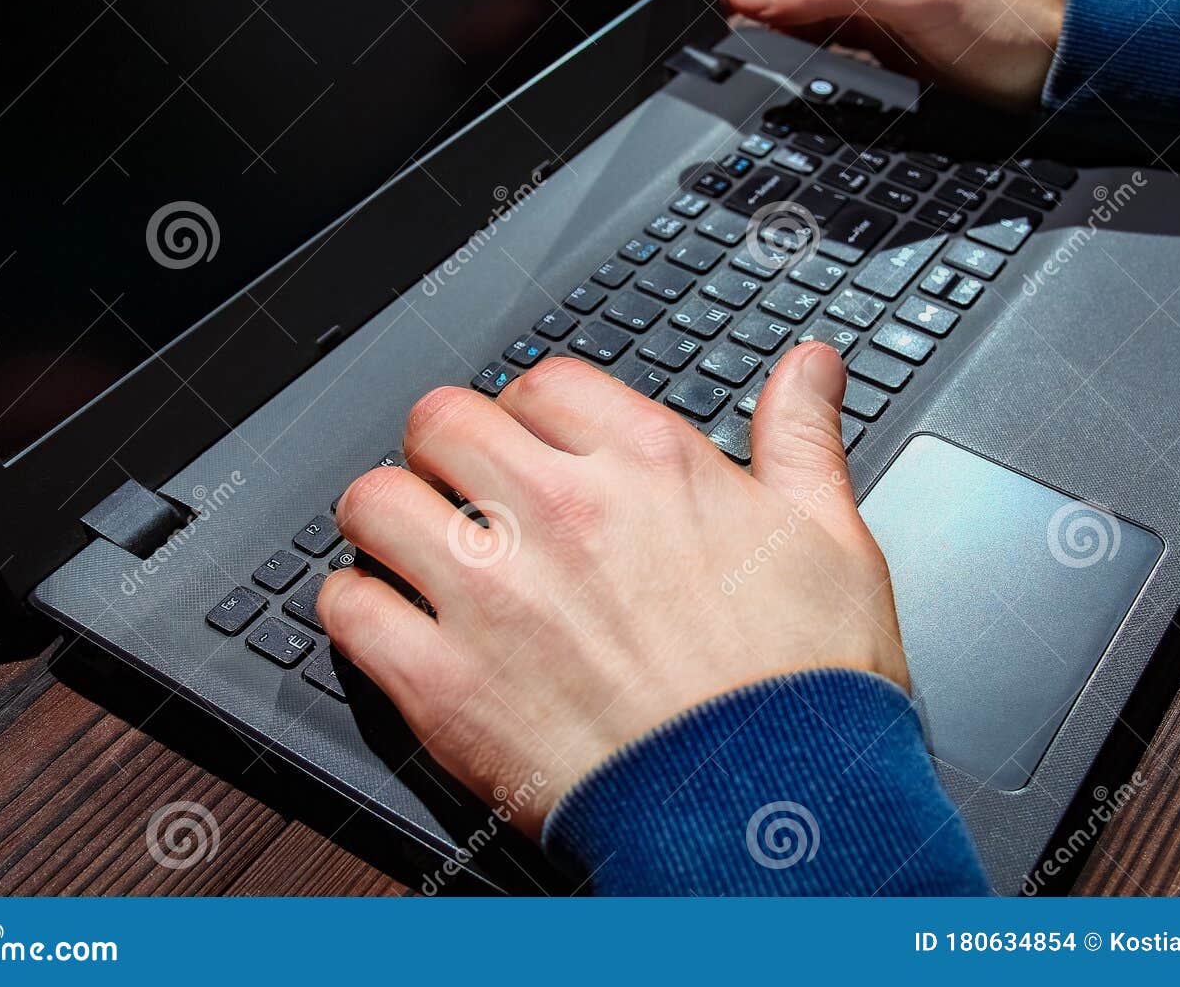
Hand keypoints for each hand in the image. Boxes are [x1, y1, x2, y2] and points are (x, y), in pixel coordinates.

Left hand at [317, 344, 904, 837]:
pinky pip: (349, 608)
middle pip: (441, 421)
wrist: (768, 813)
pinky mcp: (445, 681)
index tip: (539, 445)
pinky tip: (391, 619)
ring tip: (414, 545)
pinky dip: (357, 608)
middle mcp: (559, 510)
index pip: (542, 383)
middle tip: (466, 487)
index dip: (534, 413)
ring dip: (390, 517)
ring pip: (376, 500)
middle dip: (448, 449)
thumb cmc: (804, 687)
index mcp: (648, 464)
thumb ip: (800, 437)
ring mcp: (492, 594)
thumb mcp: (830, 539)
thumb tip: (809, 366)